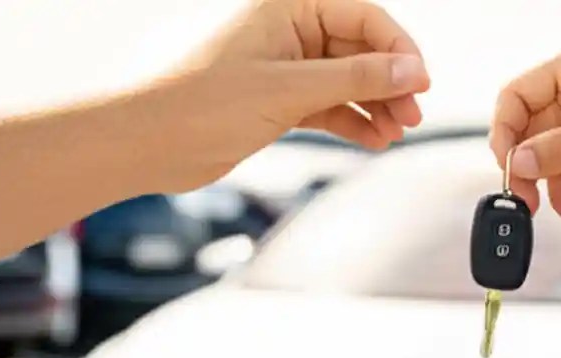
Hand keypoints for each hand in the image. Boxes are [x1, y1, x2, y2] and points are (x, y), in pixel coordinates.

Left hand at [155, 0, 430, 189]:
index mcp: (284, 3)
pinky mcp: (271, 97)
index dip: (399, 50)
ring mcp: (278, 63)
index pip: (363, 15)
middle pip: (358, 47)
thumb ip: (355, 79)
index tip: (421, 85)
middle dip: (389, 82)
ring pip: (343, 78)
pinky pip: (324, 103)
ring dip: (373, 105)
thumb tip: (410, 70)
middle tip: (412, 116)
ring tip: (395, 133)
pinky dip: (348, 121)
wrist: (138, 141)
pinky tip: (371, 140)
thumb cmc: (195, 103)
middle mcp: (283, 26)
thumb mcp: (287, 89)